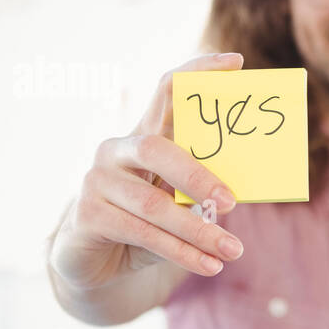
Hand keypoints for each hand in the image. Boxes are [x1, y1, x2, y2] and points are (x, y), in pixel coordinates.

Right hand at [49, 53, 247, 289]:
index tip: (237, 64)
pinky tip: (209, 265)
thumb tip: (240, 192)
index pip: (168, 91)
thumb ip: (200, 189)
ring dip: (198, 232)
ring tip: (232, 251)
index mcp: (145, 134)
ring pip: (154, 204)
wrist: (100, 264)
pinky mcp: (87, 215)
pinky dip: (181, 253)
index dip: (199, 72)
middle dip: (198, 176)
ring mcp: (96, 180)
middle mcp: (117, 149)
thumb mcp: (177, 202)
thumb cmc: (147, 224)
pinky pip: (142, 234)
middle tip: (233, 203)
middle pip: (157, 148)